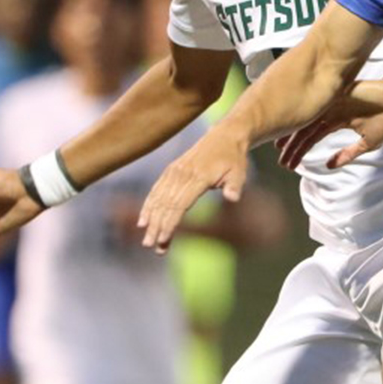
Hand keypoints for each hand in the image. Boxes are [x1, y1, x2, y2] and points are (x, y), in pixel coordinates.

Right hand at [137, 130, 250, 252]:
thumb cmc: (233, 159)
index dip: (170, 223)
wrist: (225, 136)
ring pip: (158, 198)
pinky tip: (143, 221)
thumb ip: (235, 186)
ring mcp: (174, 171)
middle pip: (165, 204)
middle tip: (152, 247)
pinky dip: (148, 206)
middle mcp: (181, 174)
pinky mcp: (171, 170)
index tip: (164, 240)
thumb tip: (233, 198)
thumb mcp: (239, 172)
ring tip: (147, 240)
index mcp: (198, 177)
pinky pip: (156, 190)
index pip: (179, 204)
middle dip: (157, 227)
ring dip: (151, 220)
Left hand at [276, 79, 382, 170]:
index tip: (290, 165)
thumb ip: (348, 154)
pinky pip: (315, 111)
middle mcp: (330, 111)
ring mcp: (331, 103)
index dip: (300, 150)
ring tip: (281, 152)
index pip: (313, 137)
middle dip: (292, 147)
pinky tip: (291, 132)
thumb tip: (329, 166)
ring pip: (306, 122)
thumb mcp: (367, 143)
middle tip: (282, 163)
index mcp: (337, 120)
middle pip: (304, 130)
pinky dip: (302, 122)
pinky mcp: (335, 97)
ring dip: (293, 137)